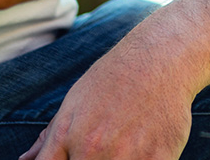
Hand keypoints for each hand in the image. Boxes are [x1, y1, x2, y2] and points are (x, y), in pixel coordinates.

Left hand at [19, 50, 193, 159]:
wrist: (160, 59)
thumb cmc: (113, 79)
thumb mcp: (74, 102)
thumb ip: (49, 139)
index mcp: (67, 138)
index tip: (72, 159)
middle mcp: (93, 151)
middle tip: (101, 148)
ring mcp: (126, 158)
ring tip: (123, 144)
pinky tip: (143, 148)